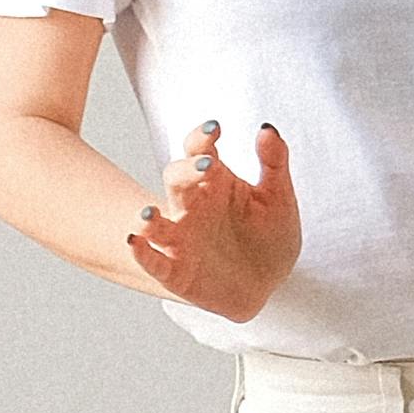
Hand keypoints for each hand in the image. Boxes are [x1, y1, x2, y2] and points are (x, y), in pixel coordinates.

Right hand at [126, 119, 297, 319]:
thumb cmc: (269, 235)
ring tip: (150, 212)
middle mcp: (191, 205)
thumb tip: (267, 129)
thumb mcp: (279, 198)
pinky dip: (141, 252)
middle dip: (185, 171)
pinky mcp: (175, 270)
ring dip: (147, 216)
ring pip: (153, 221)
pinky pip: (153, 261)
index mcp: (214, 182)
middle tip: (204, 166)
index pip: (199, 152)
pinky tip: (135, 242)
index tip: (215, 129)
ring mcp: (180, 237)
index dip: (202, 138)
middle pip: (175, 179)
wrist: (267, 284)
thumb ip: (274, 163)